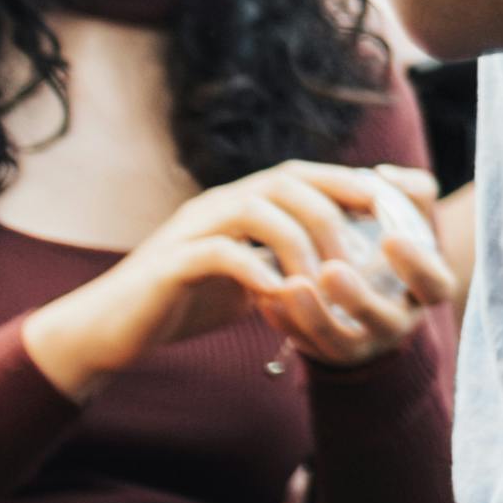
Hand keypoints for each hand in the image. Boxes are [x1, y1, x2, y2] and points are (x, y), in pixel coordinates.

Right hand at [26, 162, 449, 394]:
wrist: (113, 327)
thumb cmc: (184, 301)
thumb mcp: (248, 278)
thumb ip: (285, 261)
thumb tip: (340, 264)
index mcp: (238, 204)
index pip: (301, 175)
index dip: (347, 183)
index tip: (390, 207)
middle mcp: (217, 205)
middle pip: (285, 182)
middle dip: (333, 211)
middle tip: (363, 252)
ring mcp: (192, 230)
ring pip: (256, 209)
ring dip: (300, 242)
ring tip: (324, 279)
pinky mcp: (171, 264)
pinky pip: (221, 254)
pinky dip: (257, 270)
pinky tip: (281, 294)